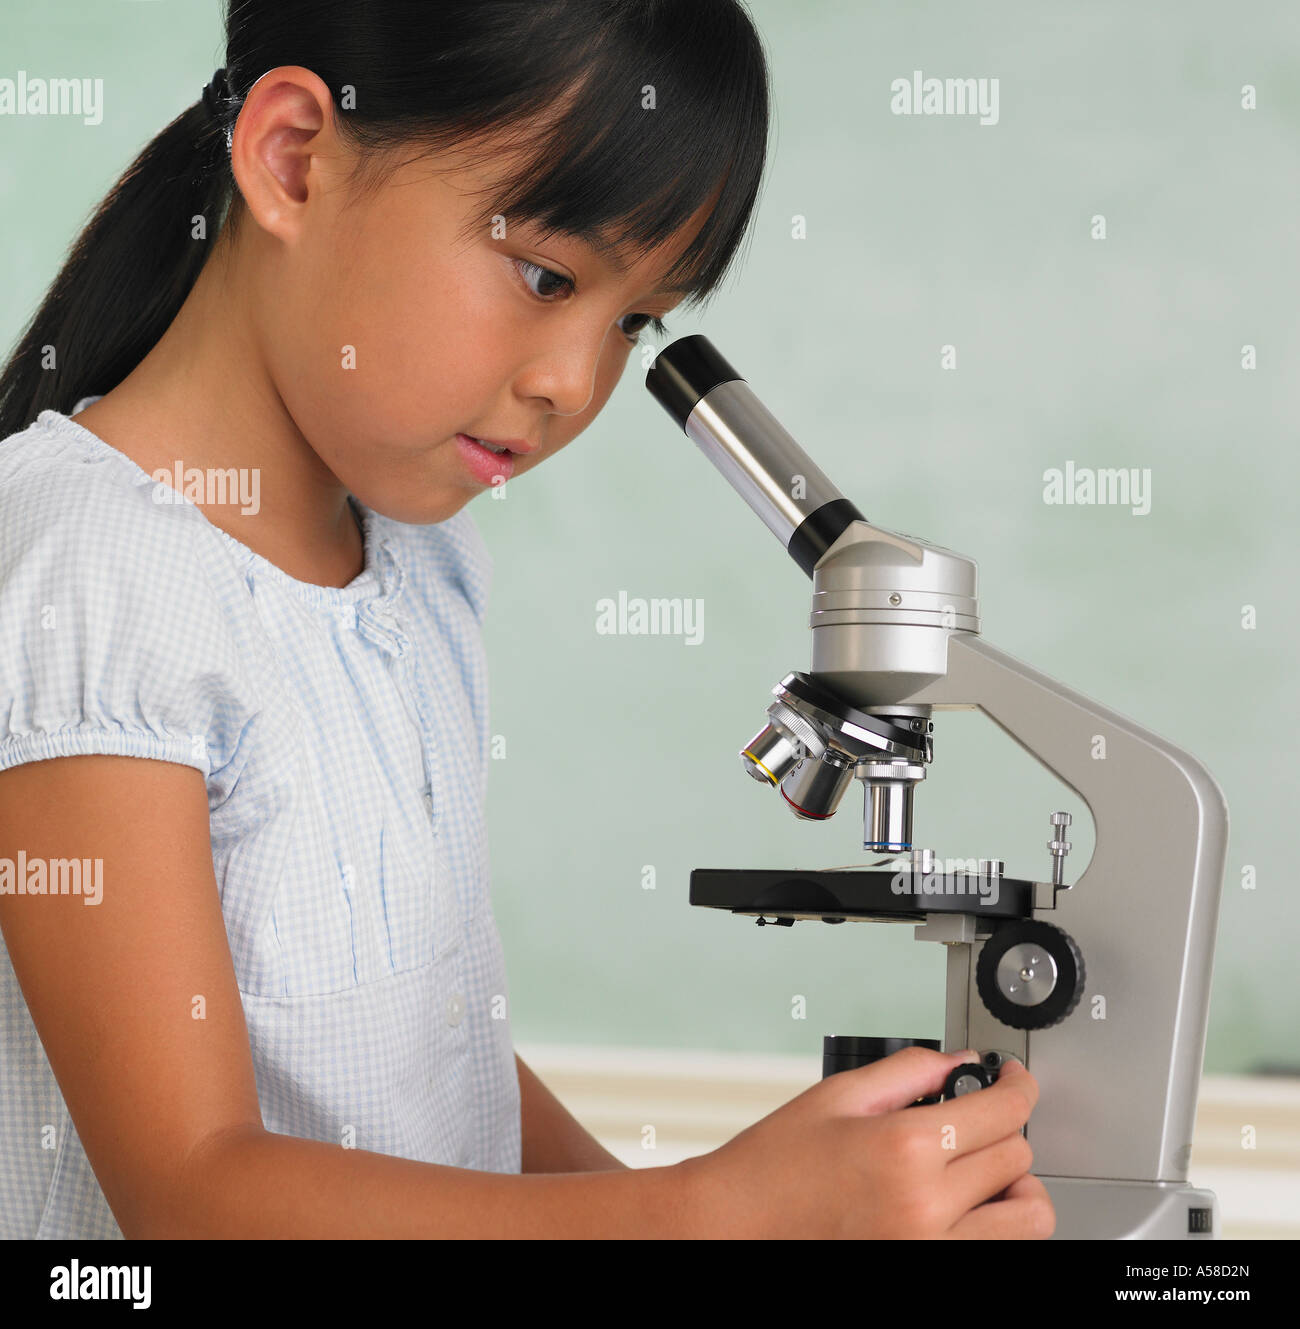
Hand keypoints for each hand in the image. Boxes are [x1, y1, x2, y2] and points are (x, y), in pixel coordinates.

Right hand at [681, 1046, 1053, 1238]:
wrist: (736, 1226)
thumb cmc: (773, 1166)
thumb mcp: (837, 1095)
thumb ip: (908, 1070)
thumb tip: (959, 1063)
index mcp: (904, 1149)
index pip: (1003, 1113)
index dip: (1018, 1086)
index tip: (1013, 1080)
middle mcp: (926, 1207)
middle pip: (1018, 1158)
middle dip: (1005, 1127)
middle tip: (977, 1117)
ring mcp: (931, 1250)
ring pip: (1027, 1218)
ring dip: (1015, 1187)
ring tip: (984, 1171)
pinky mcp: (928, 1272)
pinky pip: (995, 1250)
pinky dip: (994, 1226)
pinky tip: (965, 1206)